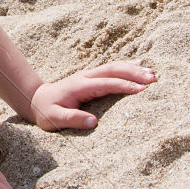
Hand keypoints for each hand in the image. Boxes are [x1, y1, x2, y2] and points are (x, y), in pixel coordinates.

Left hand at [29, 61, 156, 131]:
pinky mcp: (92, 78)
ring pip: (114, 67)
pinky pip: (112, 70)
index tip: (142, 90)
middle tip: (154, 79)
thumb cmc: (45, 111)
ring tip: (153, 74)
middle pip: (113, 70)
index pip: (106, 83)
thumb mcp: (54, 119)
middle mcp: (86, 77)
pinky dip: (127, 67)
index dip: (124, 86)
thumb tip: (94, 122)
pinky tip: (141, 66)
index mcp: (80, 86)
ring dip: (134, 69)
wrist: (36, 99)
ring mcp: (89, 76)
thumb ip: (72, 119)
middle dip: (134, 73)